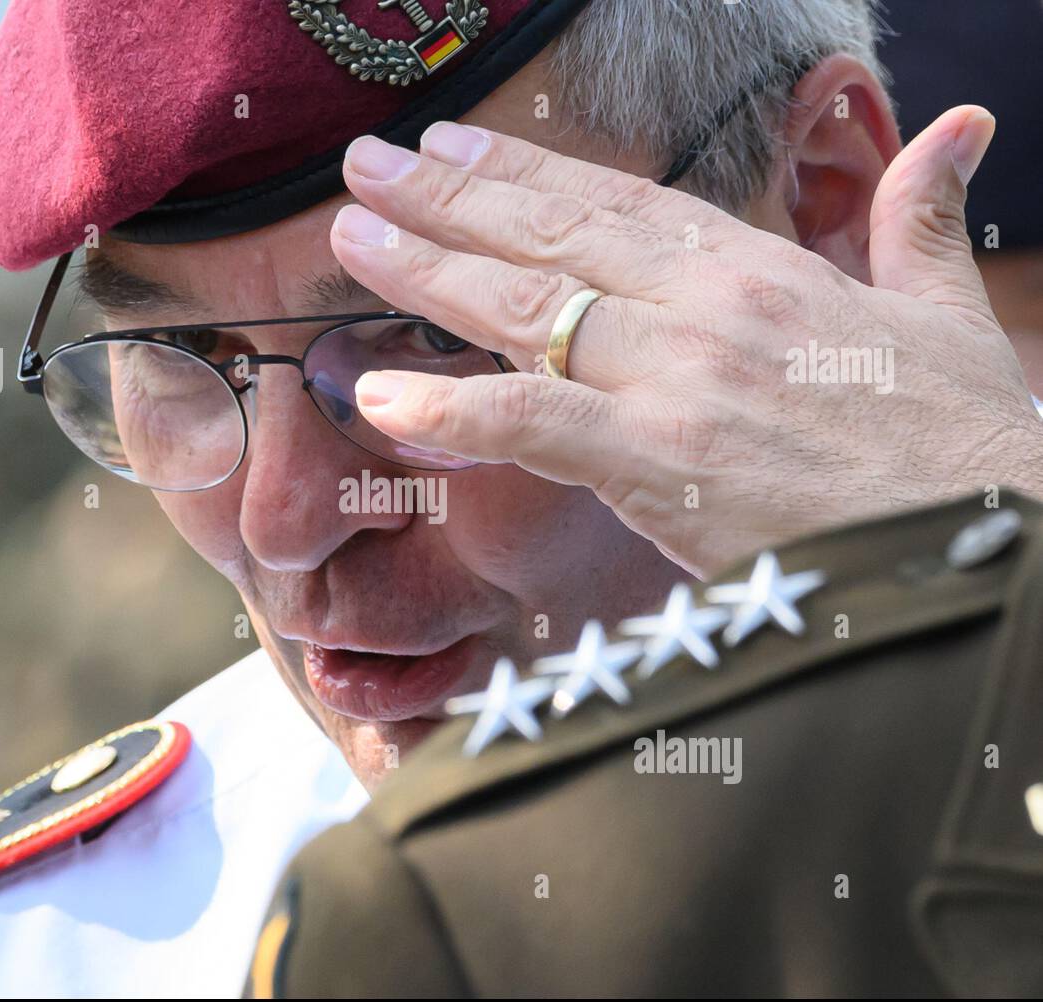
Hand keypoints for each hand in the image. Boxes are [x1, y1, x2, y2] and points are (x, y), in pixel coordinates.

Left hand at [330, 108, 1042, 575]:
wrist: (988, 538)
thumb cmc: (962, 439)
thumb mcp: (945, 310)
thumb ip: (921, 217)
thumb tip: (953, 130)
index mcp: (759, 269)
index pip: (614, 204)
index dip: (524, 175)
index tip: (453, 148)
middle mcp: (704, 308)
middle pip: (549, 241)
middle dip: (447, 201)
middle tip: (367, 169)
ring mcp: (676, 380)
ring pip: (526, 312)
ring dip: (428, 274)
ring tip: (355, 240)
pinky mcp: (661, 462)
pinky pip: (534, 425)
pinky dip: (454, 412)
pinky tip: (381, 398)